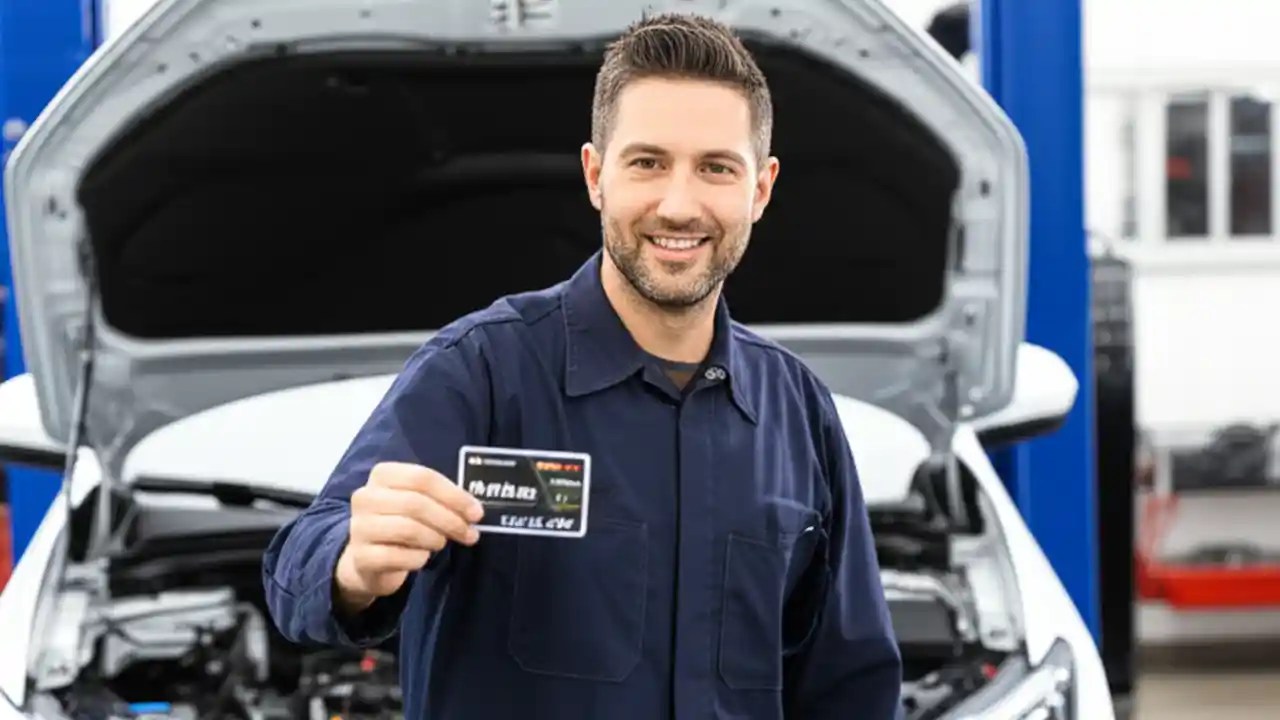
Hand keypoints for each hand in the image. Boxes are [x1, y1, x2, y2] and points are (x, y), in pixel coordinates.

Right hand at [334, 461, 483, 613]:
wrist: (368, 560)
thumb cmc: (401, 524)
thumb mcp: (418, 503)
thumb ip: (443, 500)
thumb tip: (474, 512)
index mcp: (382, 475)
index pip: (422, 477)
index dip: (454, 495)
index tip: (476, 513)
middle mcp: (366, 497)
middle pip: (415, 503)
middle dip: (449, 520)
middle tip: (469, 534)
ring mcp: (359, 527)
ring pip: (408, 529)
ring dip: (435, 538)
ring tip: (441, 543)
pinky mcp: (361, 557)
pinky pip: (398, 557)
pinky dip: (418, 558)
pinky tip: (422, 557)